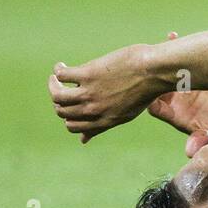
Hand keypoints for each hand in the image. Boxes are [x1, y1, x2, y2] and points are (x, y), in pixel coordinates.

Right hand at [48, 40, 166, 143]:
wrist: (155, 70)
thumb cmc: (145, 88)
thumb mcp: (125, 114)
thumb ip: (101, 126)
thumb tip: (82, 141)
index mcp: (104, 121)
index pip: (73, 126)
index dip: (67, 117)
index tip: (70, 105)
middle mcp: (93, 110)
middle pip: (63, 111)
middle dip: (59, 101)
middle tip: (62, 88)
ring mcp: (90, 93)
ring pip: (58, 95)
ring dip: (52, 86)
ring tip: (55, 78)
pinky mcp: (88, 74)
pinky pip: (63, 75)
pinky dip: (58, 71)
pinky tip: (61, 66)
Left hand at [148, 33, 207, 157]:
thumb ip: (203, 141)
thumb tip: (190, 149)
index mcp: (177, 116)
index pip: (154, 106)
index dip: (149, 95)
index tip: (150, 79)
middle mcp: (177, 101)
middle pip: (154, 85)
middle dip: (153, 71)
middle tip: (154, 54)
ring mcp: (185, 87)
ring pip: (167, 70)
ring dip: (165, 57)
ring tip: (167, 40)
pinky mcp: (196, 77)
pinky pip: (181, 61)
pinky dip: (175, 47)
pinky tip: (172, 35)